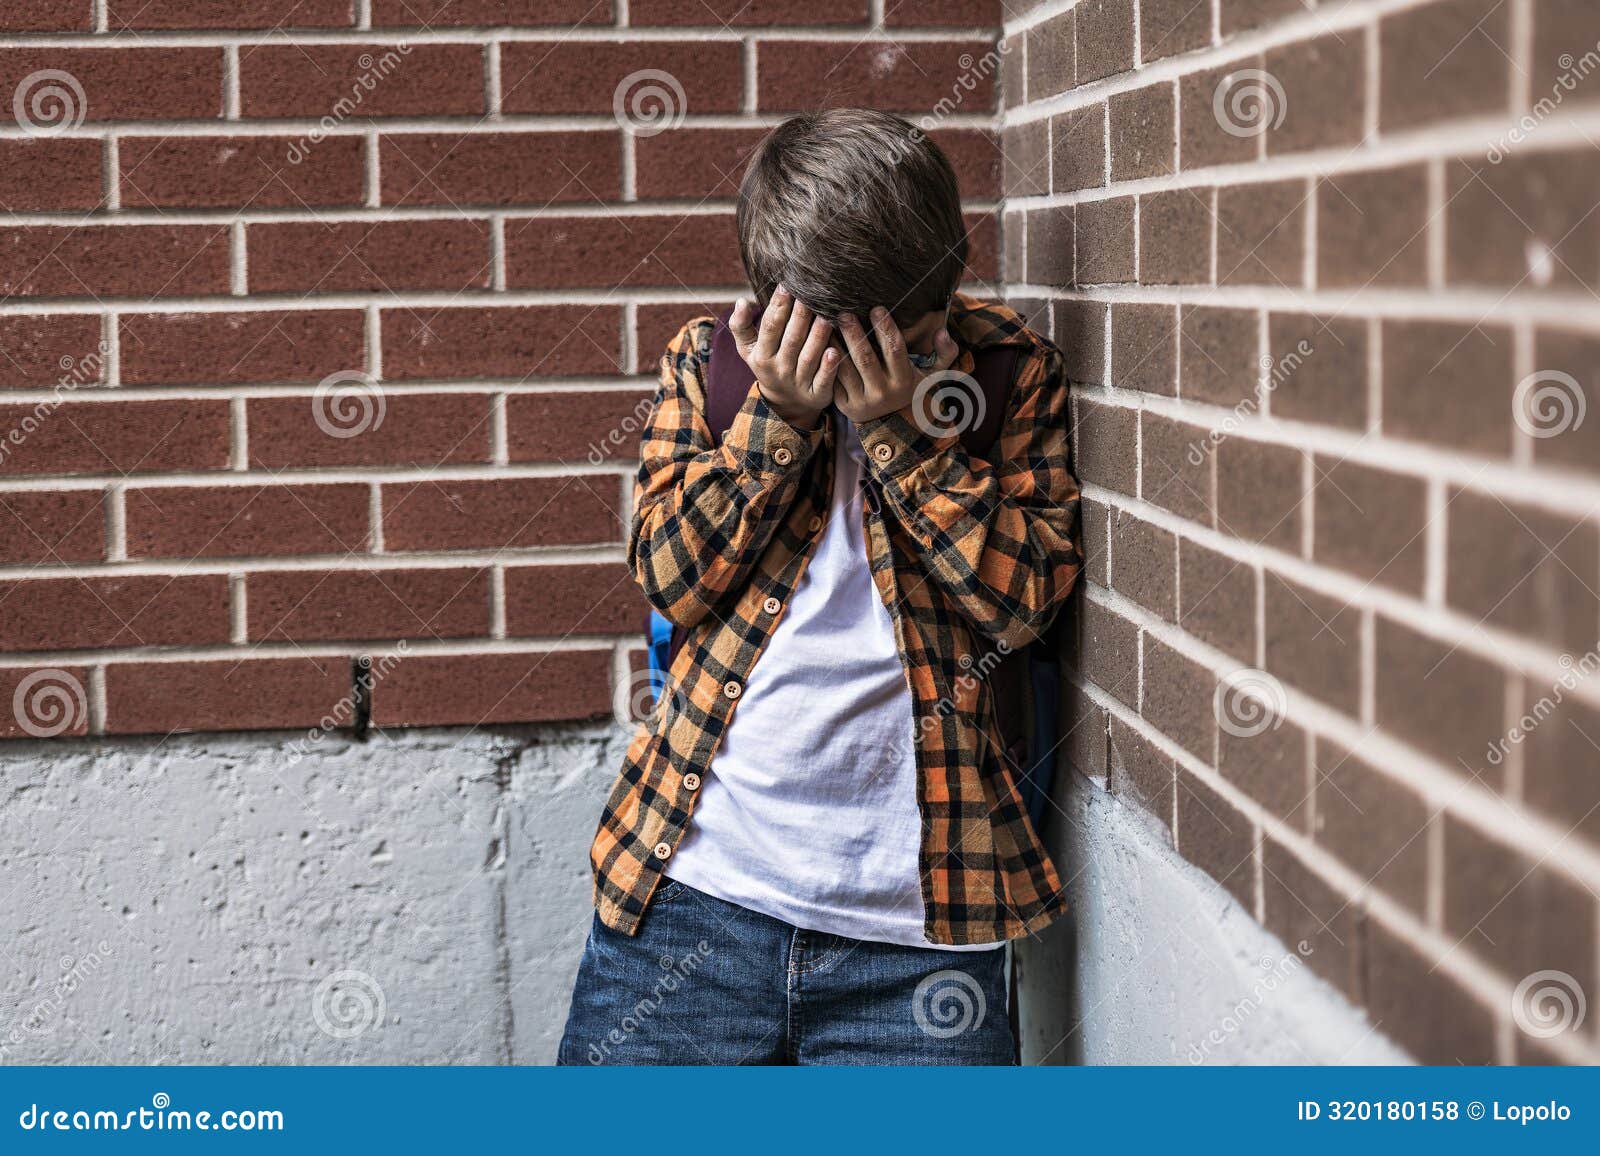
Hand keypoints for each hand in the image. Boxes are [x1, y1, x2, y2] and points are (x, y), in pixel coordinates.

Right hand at [729, 286, 841, 429]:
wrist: (785, 404)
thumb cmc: (768, 364)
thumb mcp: (748, 349)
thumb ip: (740, 325)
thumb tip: (741, 301)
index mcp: (762, 355)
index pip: (770, 327)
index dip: (778, 306)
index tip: (786, 286)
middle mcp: (780, 369)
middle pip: (792, 339)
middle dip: (801, 316)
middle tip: (811, 294)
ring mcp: (799, 383)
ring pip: (809, 357)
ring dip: (817, 337)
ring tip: (826, 316)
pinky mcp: (817, 394)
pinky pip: (823, 379)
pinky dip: (829, 367)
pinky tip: (835, 351)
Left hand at [834, 308, 958, 424]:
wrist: (891, 423)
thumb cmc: (910, 388)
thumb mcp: (932, 375)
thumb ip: (945, 352)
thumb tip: (942, 331)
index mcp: (903, 380)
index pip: (894, 350)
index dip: (885, 328)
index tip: (876, 308)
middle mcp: (882, 392)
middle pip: (865, 358)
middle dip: (854, 333)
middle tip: (844, 312)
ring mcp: (861, 400)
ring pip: (844, 368)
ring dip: (835, 344)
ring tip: (826, 323)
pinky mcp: (843, 405)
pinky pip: (833, 379)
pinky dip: (826, 360)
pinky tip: (821, 342)